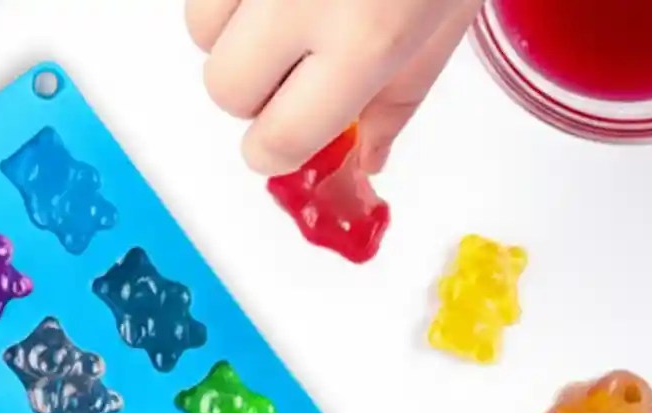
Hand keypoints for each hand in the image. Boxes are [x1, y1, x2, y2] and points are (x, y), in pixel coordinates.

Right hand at [185, 0, 480, 174]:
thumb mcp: (450, 20)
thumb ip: (401, 96)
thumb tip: (363, 158)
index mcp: (366, 39)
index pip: (280, 136)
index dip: (279, 149)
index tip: (289, 141)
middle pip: (226, 88)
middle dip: (255, 93)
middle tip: (298, 69)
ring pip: (201, 31)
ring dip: (234, 35)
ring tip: (287, 12)